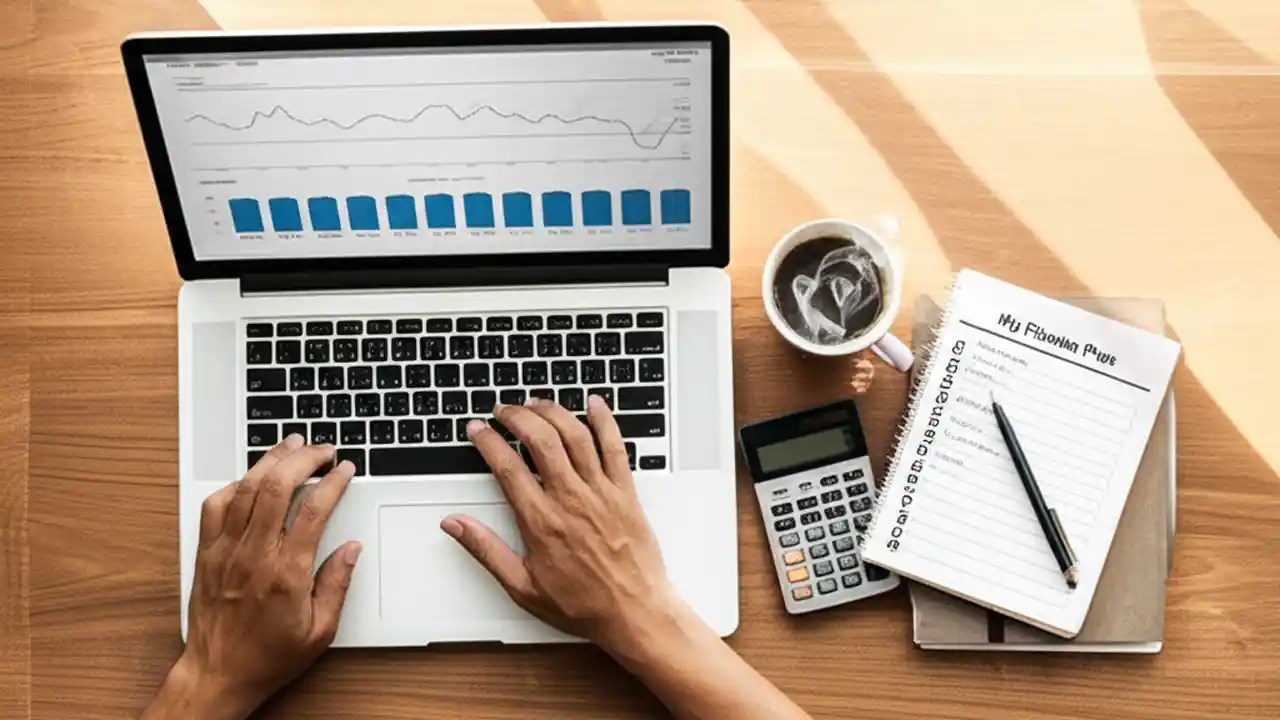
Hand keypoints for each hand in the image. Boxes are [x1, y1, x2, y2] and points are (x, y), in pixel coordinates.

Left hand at [143, 435, 360, 719]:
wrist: (218, 674)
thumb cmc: (268, 656)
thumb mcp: (320, 630)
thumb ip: (337, 584)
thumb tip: (351, 548)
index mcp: (286, 573)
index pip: (314, 510)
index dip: (333, 482)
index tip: (346, 470)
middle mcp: (254, 555)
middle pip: (277, 486)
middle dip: (304, 458)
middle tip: (322, 450)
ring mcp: (226, 551)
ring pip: (246, 488)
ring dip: (270, 460)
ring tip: (291, 445)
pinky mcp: (207, 553)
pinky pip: (216, 505)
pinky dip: (235, 484)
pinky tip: (251, 477)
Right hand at [442, 396, 677, 651]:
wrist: (634, 613)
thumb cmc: (582, 604)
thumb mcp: (522, 585)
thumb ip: (485, 550)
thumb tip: (454, 525)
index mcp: (541, 522)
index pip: (507, 466)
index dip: (488, 441)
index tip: (478, 429)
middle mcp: (570, 500)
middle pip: (540, 440)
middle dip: (517, 416)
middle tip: (503, 410)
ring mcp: (601, 492)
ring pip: (575, 436)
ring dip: (553, 412)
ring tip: (536, 403)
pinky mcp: (626, 492)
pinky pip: (616, 447)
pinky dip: (605, 421)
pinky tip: (594, 404)